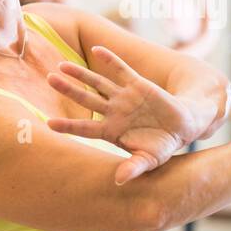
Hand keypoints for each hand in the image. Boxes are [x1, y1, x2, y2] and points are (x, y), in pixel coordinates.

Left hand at [46, 45, 200, 184]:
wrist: (182, 128)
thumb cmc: (162, 146)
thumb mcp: (149, 160)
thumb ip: (133, 168)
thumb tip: (119, 180)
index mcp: (111, 131)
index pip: (84, 128)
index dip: (67, 125)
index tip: (48, 123)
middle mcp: (113, 112)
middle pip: (85, 99)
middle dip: (67, 89)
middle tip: (49, 79)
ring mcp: (123, 97)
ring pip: (98, 83)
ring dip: (80, 74)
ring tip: (61, 65)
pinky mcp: (138, 85)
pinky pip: (121, 69)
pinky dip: (110, 59)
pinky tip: (97, 49)